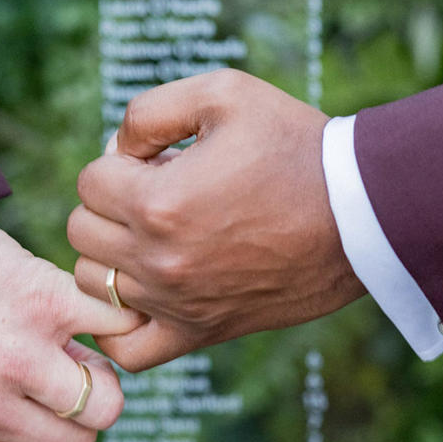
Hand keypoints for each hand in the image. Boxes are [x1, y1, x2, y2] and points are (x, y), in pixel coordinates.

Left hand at [0, 214, 140, 441]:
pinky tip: (92, 305)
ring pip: (107, 400)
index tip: (40, 411)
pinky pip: (115, 329)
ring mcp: (20, 357)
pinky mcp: (46, 303)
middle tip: (60, 366)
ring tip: (77, 337)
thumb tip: (33, 430)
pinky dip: (115, 318)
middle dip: (75, 408)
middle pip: (78, 441)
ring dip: (100, 369)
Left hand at [68, 69, 363, 370]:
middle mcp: (159, 260)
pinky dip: (120, 323)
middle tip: (158, 193)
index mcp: (158, 202)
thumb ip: (149, 111)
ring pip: (94, 283)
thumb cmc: (294, 146)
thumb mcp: (222, 92)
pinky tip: (143, 291)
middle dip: (111, 202)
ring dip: (113, 253)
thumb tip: (113, 150)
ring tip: (156, 235)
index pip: (90, 180)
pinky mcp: (199, 334)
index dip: (120, 160)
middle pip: (82, 230)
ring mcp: (176, 304)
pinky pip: (127, 349)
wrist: (360, 214)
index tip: (160, 159)